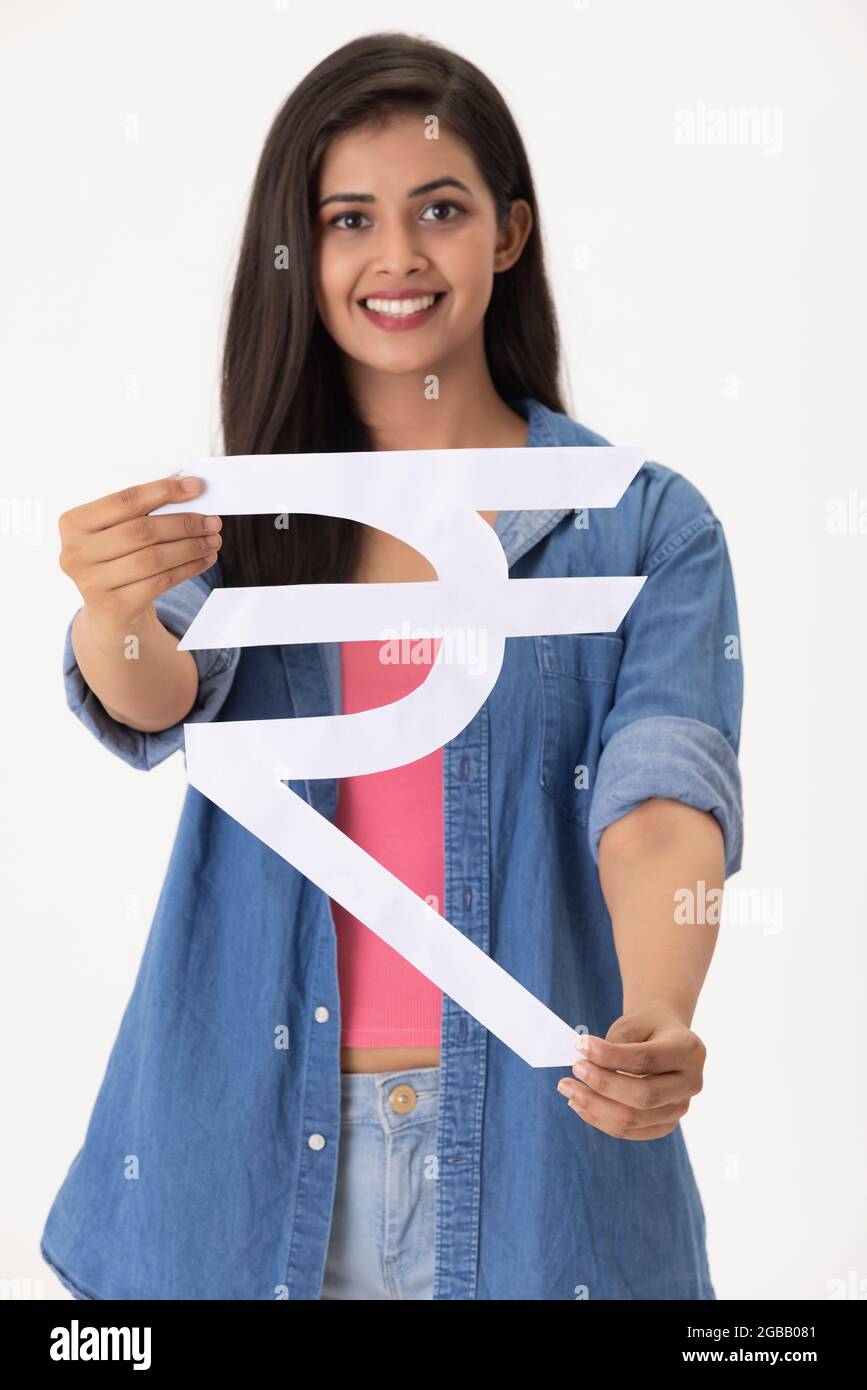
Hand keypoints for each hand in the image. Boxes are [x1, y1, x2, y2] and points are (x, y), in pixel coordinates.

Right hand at [58, 474, 221, 636]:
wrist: (108, 613)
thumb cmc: (118, 561)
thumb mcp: (119, 533)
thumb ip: (145, 512)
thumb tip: (190, 491)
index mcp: (73, 523)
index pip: (125, 500)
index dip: (163, 491)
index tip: (195, 487)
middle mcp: (76, 553)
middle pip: (141, 531)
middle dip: (184, 524)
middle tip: (213, 522)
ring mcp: (92, 583)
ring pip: (153, 558)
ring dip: (190, 547)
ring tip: (213, 540)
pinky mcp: (114, 606)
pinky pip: (160, 582)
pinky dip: (188, 569)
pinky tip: (204, 560)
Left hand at [556, 1003, 705, 1139]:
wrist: (664, 1037)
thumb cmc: (646, 1027)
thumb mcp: (632, 1024)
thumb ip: (614, 1046)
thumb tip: (585, 1067)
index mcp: (689, 1050)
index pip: (645, 1060)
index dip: (609, 1056)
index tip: (578, 1045)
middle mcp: (691, 1082)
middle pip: (644, 1096)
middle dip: (602, 1085)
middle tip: (574, 1068)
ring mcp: (681, 1108)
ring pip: (634, 1119)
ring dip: (594, 1106)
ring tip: (567, 1088)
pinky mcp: (666, 1124)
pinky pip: (630, 1131)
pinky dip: (600, 1119)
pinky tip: (578, 1103)